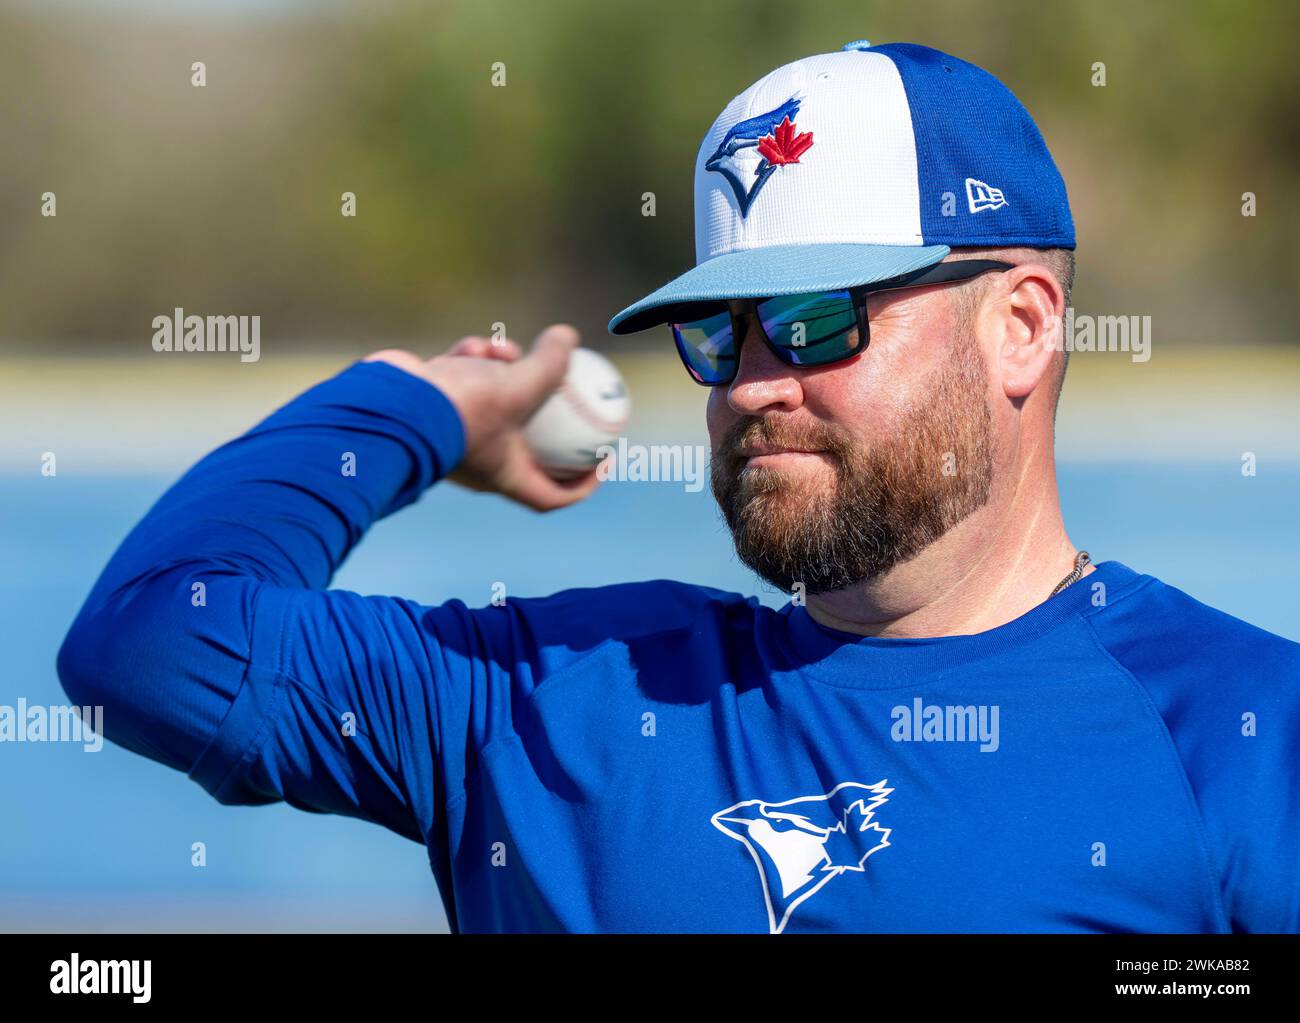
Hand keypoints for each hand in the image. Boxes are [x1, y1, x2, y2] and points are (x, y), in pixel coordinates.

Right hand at [363, 325, 602, 510]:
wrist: (390, 402)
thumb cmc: (459, 408)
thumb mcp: (520, 385)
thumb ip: (551, 363)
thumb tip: (569, 337)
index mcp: (504, 475)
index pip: (552, 496)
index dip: (583, 484)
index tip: (604, 458)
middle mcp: (480, 460)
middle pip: (527, 442)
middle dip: (546, 407)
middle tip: (567, 382)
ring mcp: (455, 431)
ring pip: (495, 399)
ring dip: (507, 369)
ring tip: (506, 350)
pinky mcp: (434, 404)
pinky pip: (465, 381)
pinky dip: (474, 361)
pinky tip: (476, 345)